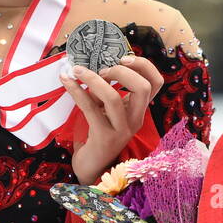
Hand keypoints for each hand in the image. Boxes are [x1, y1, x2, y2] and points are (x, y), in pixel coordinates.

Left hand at [61, 53, 165, 185]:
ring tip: (79, 71)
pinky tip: (66, 80)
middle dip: (122, 71)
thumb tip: (93, 66)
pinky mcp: (104, 137)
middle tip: (102, 69)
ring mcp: (122, 130)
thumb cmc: (99, 133)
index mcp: (140, 110)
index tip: (123, 57)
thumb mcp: (109, 110)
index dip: (144, 65)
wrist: (92, 165)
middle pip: (143, 88)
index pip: (156, 83)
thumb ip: (108, 92)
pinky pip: (90, 108)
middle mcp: (136, 120)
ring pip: (115, 98)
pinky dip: (76, 90)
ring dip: (94, 79)